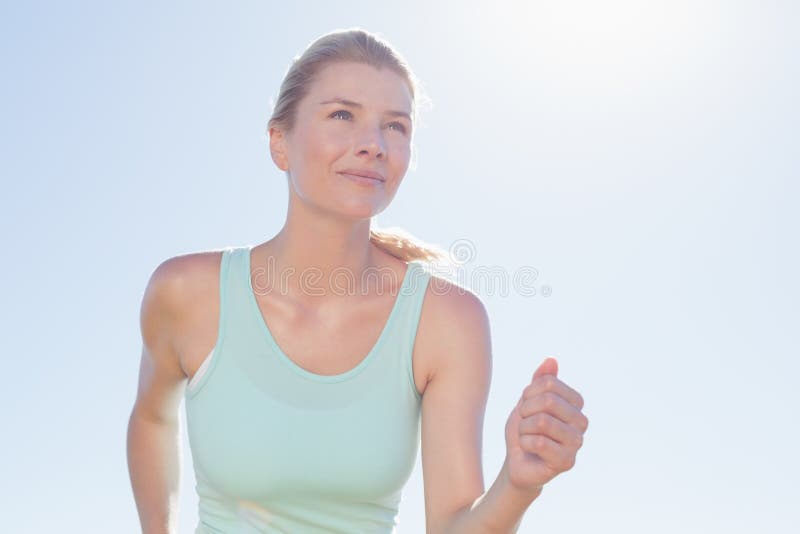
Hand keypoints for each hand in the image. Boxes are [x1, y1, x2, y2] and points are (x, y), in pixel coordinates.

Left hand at [503, 357, 588, 493]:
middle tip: (525, 424)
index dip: (529, 393)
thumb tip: (551, 360)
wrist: (518, 460)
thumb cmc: (525, 428)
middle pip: (547, 401)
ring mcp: (577, 442)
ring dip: (524, 429)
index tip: (526, 406)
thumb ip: (540, 381)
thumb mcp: (528, 400)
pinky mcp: (568, 461)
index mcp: (575, 403)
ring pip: (541, 422)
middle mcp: (582, 421)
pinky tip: (529, 449)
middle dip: (526, 412)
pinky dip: (525, 443)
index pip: (549, 383)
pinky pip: (538, 442)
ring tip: (527, 436)